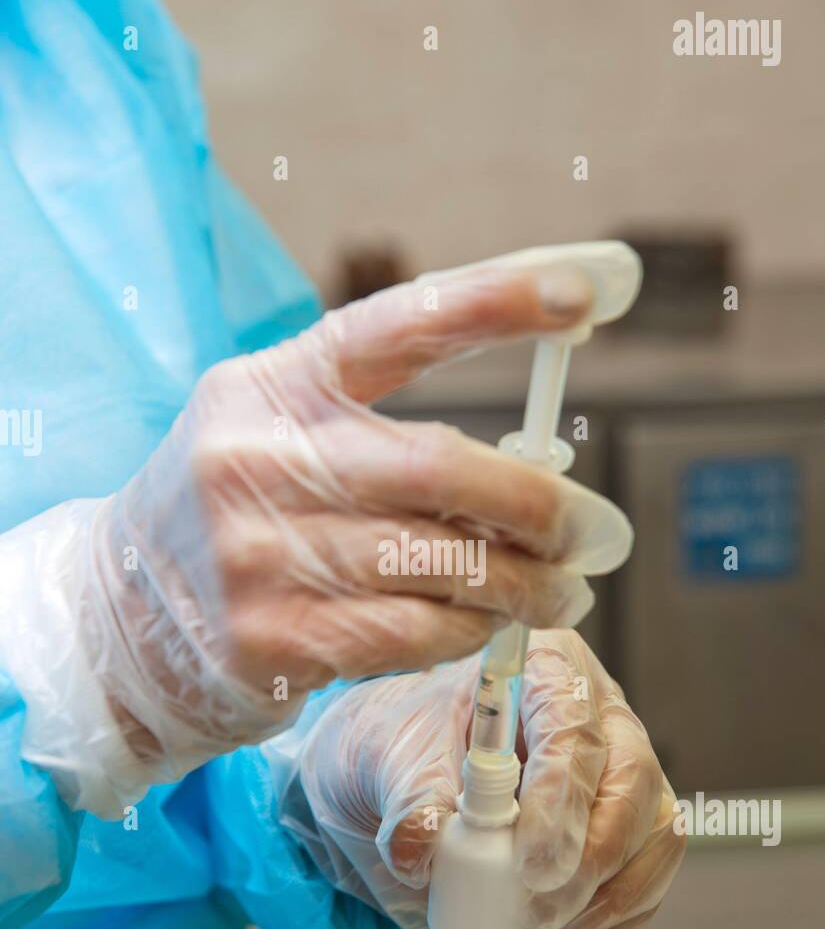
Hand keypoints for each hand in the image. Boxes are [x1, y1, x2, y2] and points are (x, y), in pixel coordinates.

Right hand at [2, 256, 633, 815]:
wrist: (120, 616)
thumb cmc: (234, 513)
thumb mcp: (277, 437)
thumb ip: (384, 436)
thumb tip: (531, 467)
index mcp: (273, 384)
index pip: (401, 323)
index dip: (501, 300)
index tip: (590, 291)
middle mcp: (260, 457)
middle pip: (444, 468)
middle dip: (543, 507)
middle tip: (599, 533)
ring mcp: (259, 551)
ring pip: (442, 566)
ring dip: (527, 587)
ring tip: (564, 594)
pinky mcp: (270, 637)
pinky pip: (411, 634)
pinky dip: (469, 633)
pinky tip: (488, 630)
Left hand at [266, 630, 684, 928]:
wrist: (402, 771)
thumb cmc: (403, 743)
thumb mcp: (385, 756)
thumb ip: (407, 799)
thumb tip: (423, 852)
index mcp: (544, 669)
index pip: (575, 730)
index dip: (563, 803)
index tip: (531, 868)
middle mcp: (599, 713)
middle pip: (634, 783)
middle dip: (593, 861)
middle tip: (536, 913)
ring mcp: (622, 770)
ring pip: (657, 833)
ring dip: (611, 899)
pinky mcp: (630, 826)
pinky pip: (648, 876)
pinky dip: (614, 922)